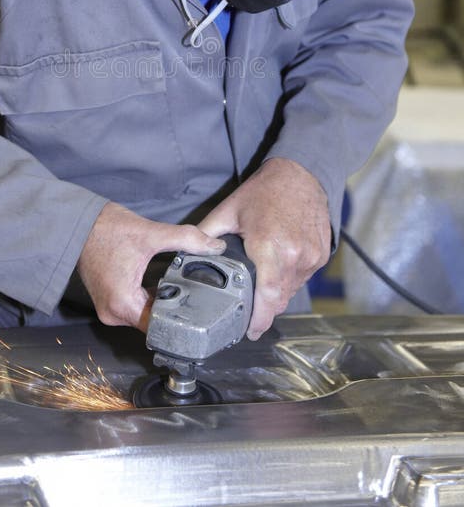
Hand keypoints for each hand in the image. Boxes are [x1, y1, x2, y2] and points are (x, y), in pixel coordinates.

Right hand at [77, 200, 225, 331]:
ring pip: (145, 313)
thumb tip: (215, 246)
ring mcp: (109, 307)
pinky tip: (163, 284)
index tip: (201, 309)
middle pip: (154, 321)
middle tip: (198, 295)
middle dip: (175, 308)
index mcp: (123, 304)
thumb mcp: (151, 234)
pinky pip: (136, 305)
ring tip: (182, 288)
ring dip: (162, 302)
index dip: (182, 318)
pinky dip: (150, 297)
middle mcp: (113, 313)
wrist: (78, 221)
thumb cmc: (106, 229)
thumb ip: (186, 239)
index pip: (160, 326)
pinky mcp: (109, 299)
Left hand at [197, 158, 330, 339]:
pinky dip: (290, 279)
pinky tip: (279, 269)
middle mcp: (294, 255)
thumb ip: (206, 235)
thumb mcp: (228, 211)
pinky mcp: (321, 254)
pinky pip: (303, 277)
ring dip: (278, 294)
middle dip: (264, 310)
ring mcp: (311, 256)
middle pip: (280, 299)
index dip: (259, 319)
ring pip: (293, 290)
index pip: (267, 296)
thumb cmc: (264, 191)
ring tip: (262, 287)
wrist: (300, 174)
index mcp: (269, 247)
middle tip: (250, 316)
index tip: (249, 331)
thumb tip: (185, 254)